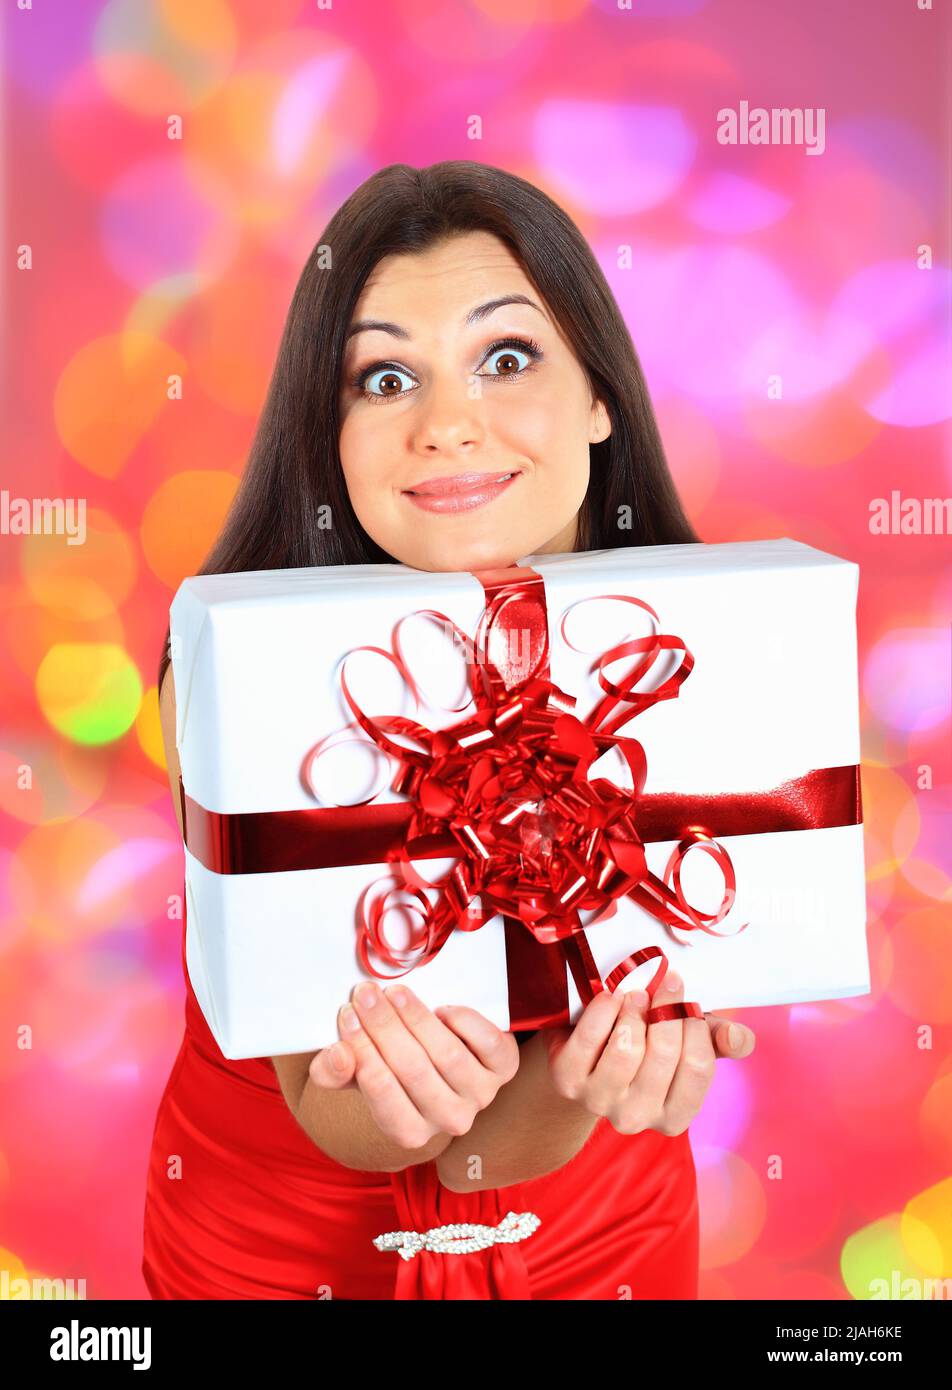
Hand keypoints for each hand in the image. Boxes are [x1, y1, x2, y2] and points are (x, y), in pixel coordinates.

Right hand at [308, 980, 519, 1149]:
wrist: (436, 1065)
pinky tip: (443, 1008)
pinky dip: (465, 1023)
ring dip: (418, 1019)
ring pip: (448, 1056)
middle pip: (414, 1070)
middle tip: (365, 993)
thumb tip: (338, 1055)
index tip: (346, 1014)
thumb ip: (333, 1070)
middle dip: (385, 1026)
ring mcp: (481, 1095)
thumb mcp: (353, 1073)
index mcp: (409, 1132)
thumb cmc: (388, 1068)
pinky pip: (489, 1044)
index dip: (363, 1051)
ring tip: (395, 992)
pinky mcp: (504, 1067)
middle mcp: (450, 1120)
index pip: (382, 1094)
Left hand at [543, 970, 755, 1136]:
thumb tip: (737, 1037)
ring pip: (626, 1048)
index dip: (695, 1026)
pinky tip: (609, 998)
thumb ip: (719, 1041)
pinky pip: (589, 1039)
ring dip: (634, 1010)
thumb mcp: (686, 1042)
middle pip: (663, 1055)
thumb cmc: (646, 1044)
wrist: (588, 1053)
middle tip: (665, 984)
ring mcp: (599, 1101)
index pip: (698, 1067)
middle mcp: (637, 1118)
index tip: (688, 1001)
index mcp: (674, 1115)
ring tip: (635, 995)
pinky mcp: (568, 1080)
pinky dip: (602, 1010)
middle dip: (667, 1010)